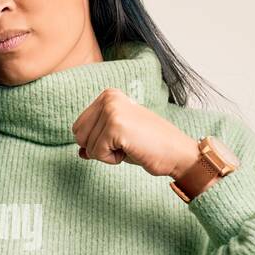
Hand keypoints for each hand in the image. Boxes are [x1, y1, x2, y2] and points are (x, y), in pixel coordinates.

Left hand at [71, 88, 200, 178]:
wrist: (176, 152)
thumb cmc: (149, 146)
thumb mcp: (116, 140)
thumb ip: (96, 140)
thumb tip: (80, 152)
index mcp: (108, 95)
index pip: (78, 127)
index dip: (96, 142)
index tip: (122, 139)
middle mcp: (108, 98)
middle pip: (78, 135)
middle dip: (98, 148)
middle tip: (125, 144)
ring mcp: (111, 110)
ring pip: (86, 146)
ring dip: (107, 154)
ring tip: (130, 145)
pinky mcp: (115, 126)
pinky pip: (96, 154)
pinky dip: (112, 159)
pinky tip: (131, 149)